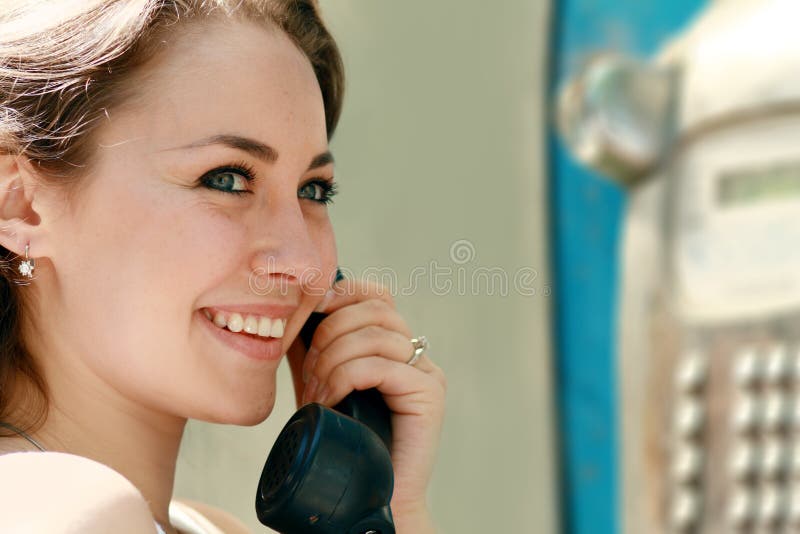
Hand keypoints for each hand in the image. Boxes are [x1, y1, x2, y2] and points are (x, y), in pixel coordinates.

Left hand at [286, 278, 445, 530]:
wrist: (370, 494)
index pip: (377, 295)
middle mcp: (415, 353)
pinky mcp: (429, 393)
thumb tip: (291, 309)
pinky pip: (382, 365)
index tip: (309, 310)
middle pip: (376, 308)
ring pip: (376, 335)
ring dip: (334, 360)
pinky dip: (347, 378)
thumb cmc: (343, 442)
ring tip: (317, 393)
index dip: (343, 292)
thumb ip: (314, 348)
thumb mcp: (320, 381)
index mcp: (393, 345)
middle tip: (308, 372)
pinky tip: (332, 400)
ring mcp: (426, 372)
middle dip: (330, 333)